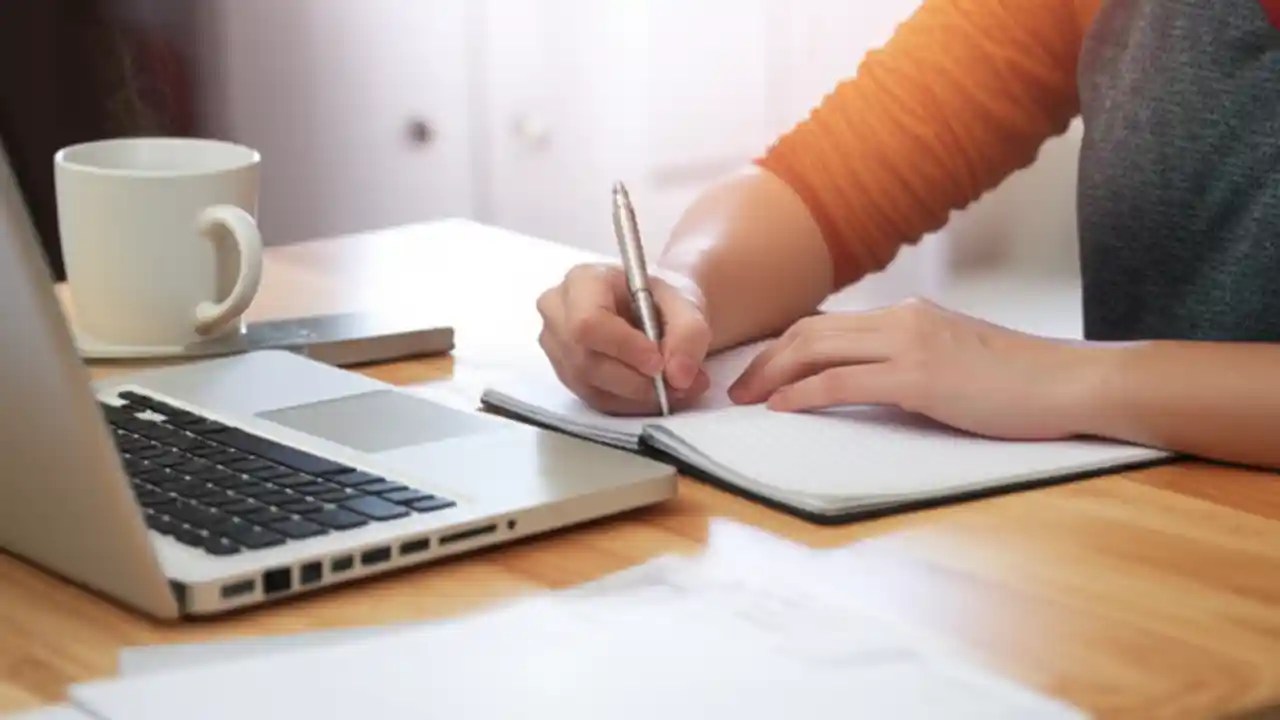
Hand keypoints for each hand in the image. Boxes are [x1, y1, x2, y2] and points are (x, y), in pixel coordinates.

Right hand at [536, 263, 712, 414]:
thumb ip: (689, 334)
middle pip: (587, 361)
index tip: (659, 362)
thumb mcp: (685, 305)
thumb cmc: (660, 302)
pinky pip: (596, 401)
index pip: (588, 322)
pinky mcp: (566, 377)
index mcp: (582, 282)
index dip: (623, 348)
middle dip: (637, 380)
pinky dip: (632, 404)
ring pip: (591, 386)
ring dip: (639, 396)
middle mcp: (557, 314)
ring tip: (677, 389)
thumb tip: (679, 376)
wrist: (652, 313)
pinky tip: (656, 395)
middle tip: (679, 384)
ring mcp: (557, 349)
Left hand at [727, 298, 1093, 439]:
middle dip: (766, 360)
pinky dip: (804, 393)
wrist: (1069, 382)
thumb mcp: (953, 362)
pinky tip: (782, 408)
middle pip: (810, 332)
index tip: (760, 373)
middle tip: (738, 389)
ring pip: (817, 349)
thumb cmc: (1019, 383)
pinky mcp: (920, 376)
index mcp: (909, 316)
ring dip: (773, 375)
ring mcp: (910, 344)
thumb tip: (872, 385)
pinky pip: (843, 381)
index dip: (784, 348)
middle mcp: (902, 320)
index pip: (828, 325)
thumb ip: (910, 364)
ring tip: (748, 400)